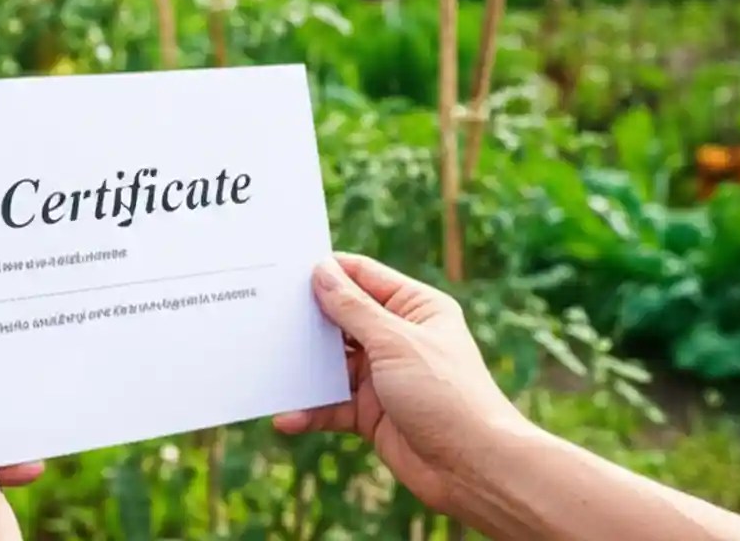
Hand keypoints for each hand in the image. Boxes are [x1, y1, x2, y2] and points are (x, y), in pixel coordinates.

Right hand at [273, 253, 526, 514]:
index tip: (285, 271)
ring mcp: (384, 376)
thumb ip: (353, 308)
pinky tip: (287, 418)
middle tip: (265, 316)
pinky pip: (333, 405)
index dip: (328, 271)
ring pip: (333, 364)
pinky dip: (311, 410)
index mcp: (415, 308)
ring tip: (268, 366)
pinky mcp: (373, 413)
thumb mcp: (395, 342)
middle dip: (308, 322)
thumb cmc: (446, 394)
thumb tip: (321, 271)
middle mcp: (398, 338)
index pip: (363, 277)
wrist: (474, 468)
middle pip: (342, 319)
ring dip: (305, 369)